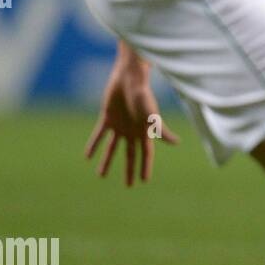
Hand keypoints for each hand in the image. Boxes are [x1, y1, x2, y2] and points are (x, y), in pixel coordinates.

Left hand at [85, 49, 179, 184]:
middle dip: (129, 170)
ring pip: (113, 148)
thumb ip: (161, 129)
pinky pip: (100, 135)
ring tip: (100, 175)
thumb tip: (176, 142)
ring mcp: (120, 126)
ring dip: (107, 160)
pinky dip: (94, 145)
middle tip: (129, 185)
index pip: (146, 155)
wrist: (130, 79)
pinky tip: (87, 156)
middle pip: (130, 155)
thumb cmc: (144, 96)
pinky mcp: (107, 118)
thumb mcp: (152, 115)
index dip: (145, 168)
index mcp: (144, 132)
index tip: (143, 181)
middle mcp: (132, 131)